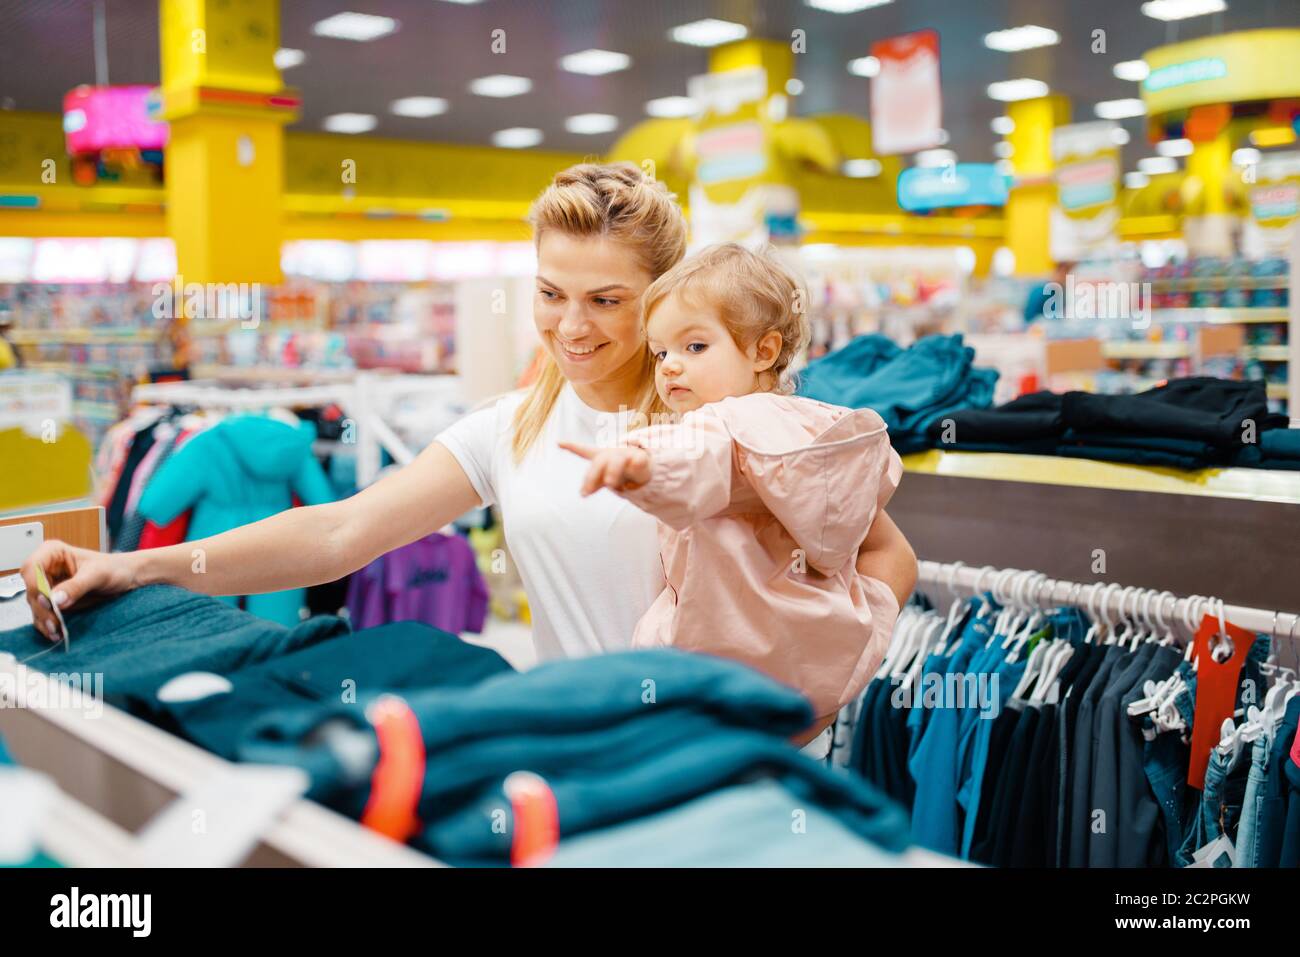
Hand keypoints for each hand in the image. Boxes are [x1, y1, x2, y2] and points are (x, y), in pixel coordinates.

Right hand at [20, 541, 137, 642]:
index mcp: (52, 552)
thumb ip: (76, 586)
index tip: (46, 601)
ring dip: (44, 620)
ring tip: (56, 632)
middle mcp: (45, 568)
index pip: (32, 568)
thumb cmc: (114, 568)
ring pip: (36, 605)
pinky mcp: (52, 600)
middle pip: (31, 590)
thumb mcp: (98, 574)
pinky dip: (48, 624)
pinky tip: (56, 633)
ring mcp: (47, 585)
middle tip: (54, 623)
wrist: (125, 578)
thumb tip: (55, 600)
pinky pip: (43, 614)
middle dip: (41, 608)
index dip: (36, 586)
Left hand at [559, 442, 651, 496]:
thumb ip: (593, 484)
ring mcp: (627, 455)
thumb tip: (582, 494)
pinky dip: (636, 464)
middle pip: (600, 462)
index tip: (558, 442)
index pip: (585, 451)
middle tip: (585, 493)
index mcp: (601, 456)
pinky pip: (638, 462)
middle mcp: (612, 453)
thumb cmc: (619, 470)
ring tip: (609, 484)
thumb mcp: (604, 477)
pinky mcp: (641, 459)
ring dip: (612, 472)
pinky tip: (635, 464)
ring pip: (617, 462)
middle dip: (592, 477)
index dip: (572, 447)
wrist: (643, 466)